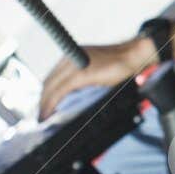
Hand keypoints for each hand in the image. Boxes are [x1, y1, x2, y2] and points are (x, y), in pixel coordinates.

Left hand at [38, 35, 153, 119]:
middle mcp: (69, 58)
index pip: (52, 77)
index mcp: (72, 56)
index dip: (44, 93)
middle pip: (48, 82)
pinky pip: (59, 91)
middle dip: (42, 100)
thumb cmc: (120, 65)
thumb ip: (82, 80)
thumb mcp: (95, 70)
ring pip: (50, 87)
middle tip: (40, 116)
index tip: (42, 107)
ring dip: (44, 104)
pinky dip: (51, 104)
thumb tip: (72, 97)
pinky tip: (48, 113)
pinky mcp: (80, 74)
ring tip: (43, 118)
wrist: (134, 55)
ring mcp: (74, 65)